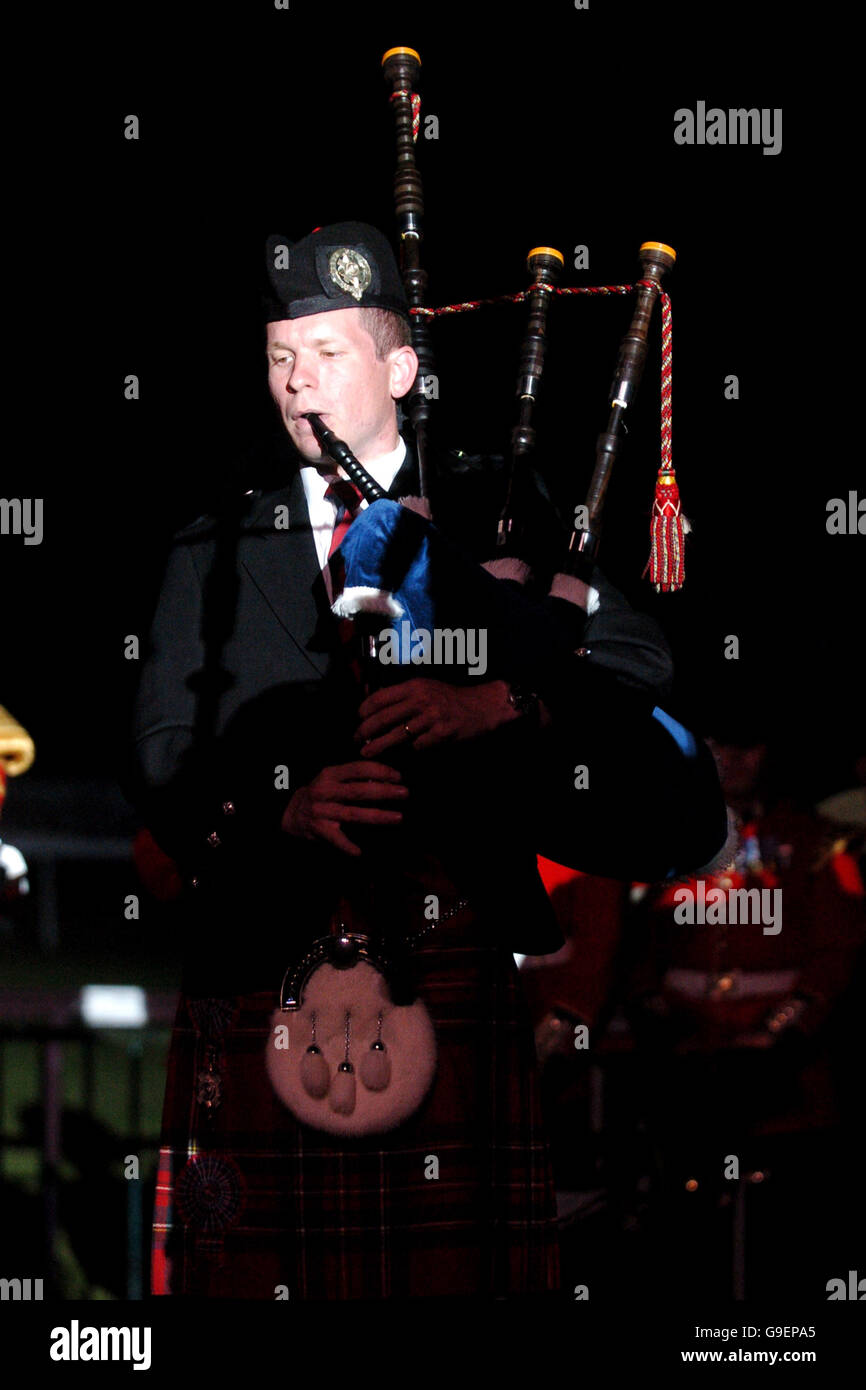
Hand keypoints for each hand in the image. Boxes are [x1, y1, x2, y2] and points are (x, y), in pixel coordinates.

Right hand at [280, 761, 407, 856]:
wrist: (289, 811)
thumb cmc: (321, 793)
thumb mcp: (332, 779)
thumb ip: (354, 777)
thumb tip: (386, 779)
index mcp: (330, 774)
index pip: (358, 768)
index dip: (380, 771)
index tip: (399, 776)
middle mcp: (325, 791)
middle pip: (359, 791)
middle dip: (384, 792)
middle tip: (405, 793)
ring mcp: (321, 810)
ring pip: (353, 814)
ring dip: (377, 816)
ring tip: (398, 818)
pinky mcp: (317, 829)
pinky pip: (335, 839)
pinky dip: (346, 846)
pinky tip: (359, 852)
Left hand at [356, 679, 514, 757]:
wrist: (483, 706)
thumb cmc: (450, 698)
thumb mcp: (426, 687)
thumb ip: (403, 695)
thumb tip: (374, 703)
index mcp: (414, 686)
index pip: (381, 698)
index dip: (364, 710)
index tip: (358, 720)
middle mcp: (421, 700)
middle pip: (384, 718)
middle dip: (365, 731)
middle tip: (355, 739)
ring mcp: (432, 717)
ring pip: (397, 735)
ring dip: (379, 746)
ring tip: (366, 752)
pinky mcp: (441, 734)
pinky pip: (418, 746)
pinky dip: (413, 749)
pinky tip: (411, 750)